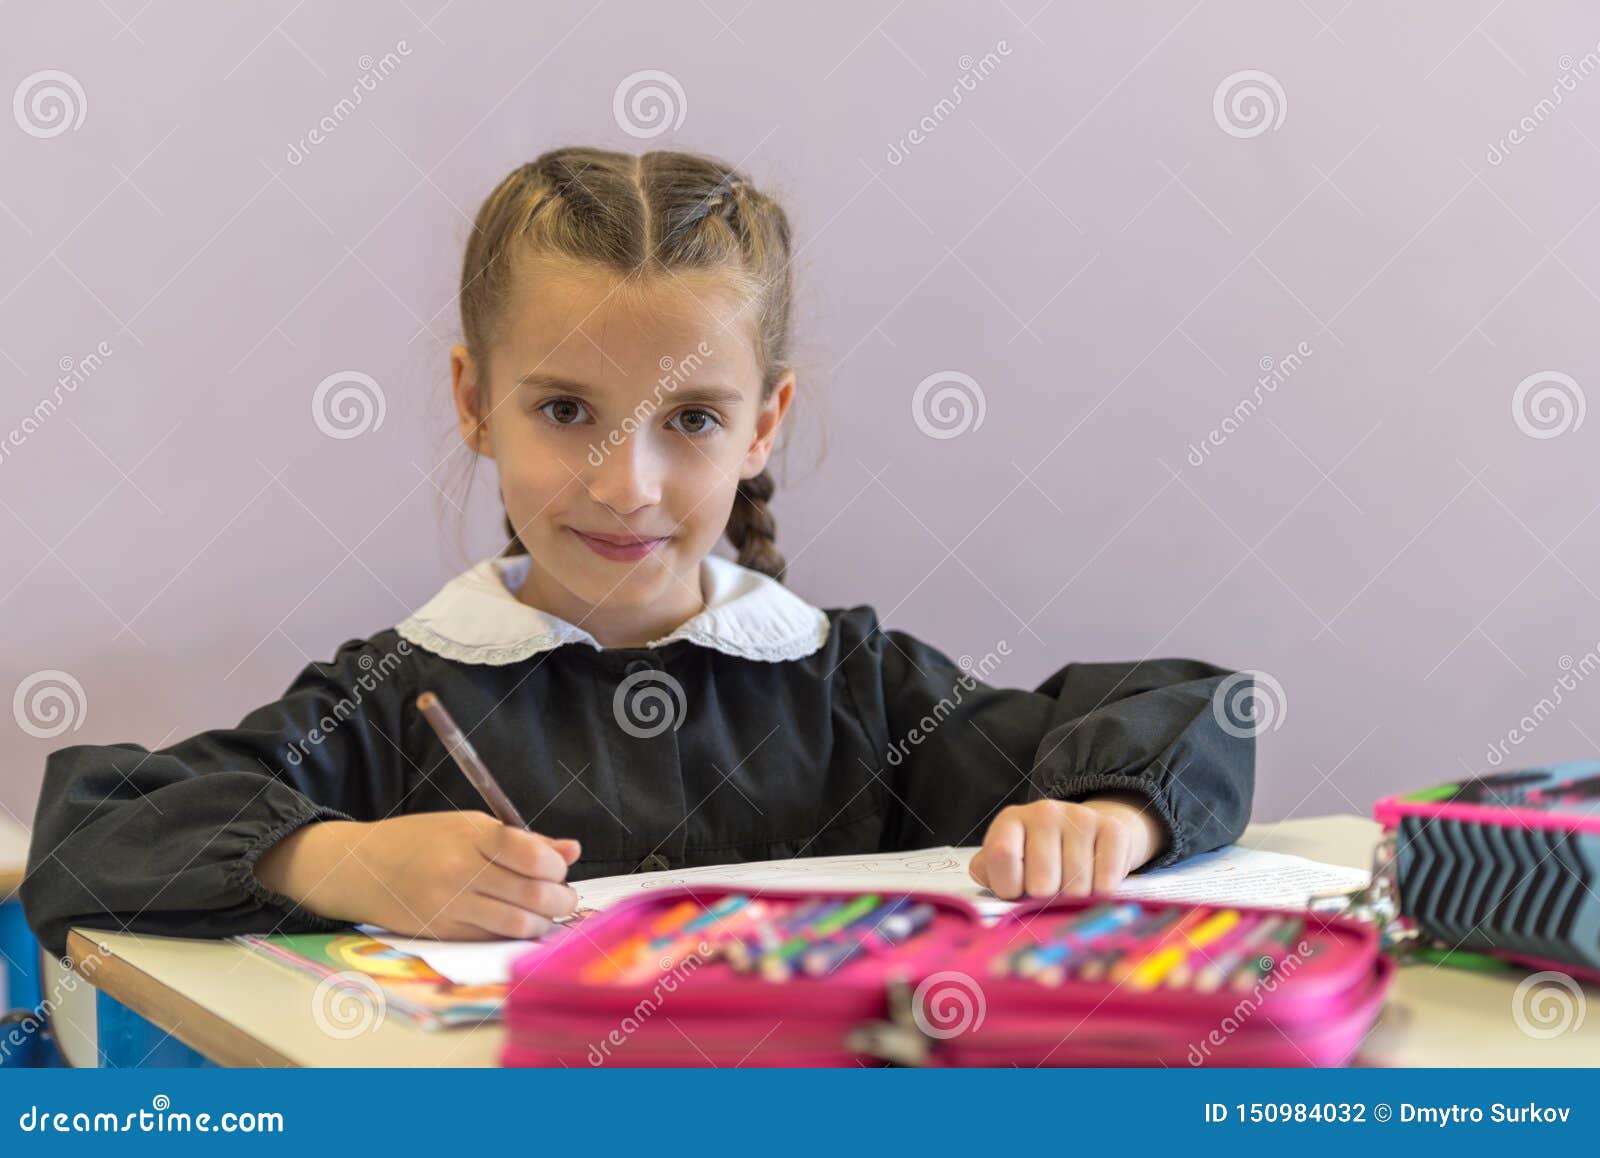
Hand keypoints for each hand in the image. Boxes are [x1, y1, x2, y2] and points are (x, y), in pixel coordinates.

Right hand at [254, 811, 581, 939]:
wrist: (360, 868)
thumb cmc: (421, 840)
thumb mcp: (468, 825)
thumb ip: (523, 841)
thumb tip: (572, 850)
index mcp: (470, 836)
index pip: (530, 854)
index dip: (555, 865)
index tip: (558, 867)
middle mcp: (460, 872)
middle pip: (532, 895)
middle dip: (561, 900)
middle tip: (564, 897)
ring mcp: (450, 907)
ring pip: (517, 924)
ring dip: (544, 922)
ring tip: (547, 913)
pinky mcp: (443, 933)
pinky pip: (493, 938)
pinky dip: (516, 934)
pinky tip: (519, 924)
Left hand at [967, 793, 1165, 900]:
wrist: (1088, 836)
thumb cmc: (1038, 859)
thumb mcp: (1008, 863)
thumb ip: (989, 872)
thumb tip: (984, 874)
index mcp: (1010, 820)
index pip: (1002, 855)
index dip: (1009, 887)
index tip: (1017, 892)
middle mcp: (1043, 812)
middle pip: (1042, 880)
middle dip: (1046, 898)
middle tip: (1049, 891)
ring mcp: (1079, 816)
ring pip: (1076, 885)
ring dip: (1075, 898)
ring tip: (1071, 886)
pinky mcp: (1112, 829)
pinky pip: (1107, 879)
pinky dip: (1102, 892)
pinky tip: (1096, 882)